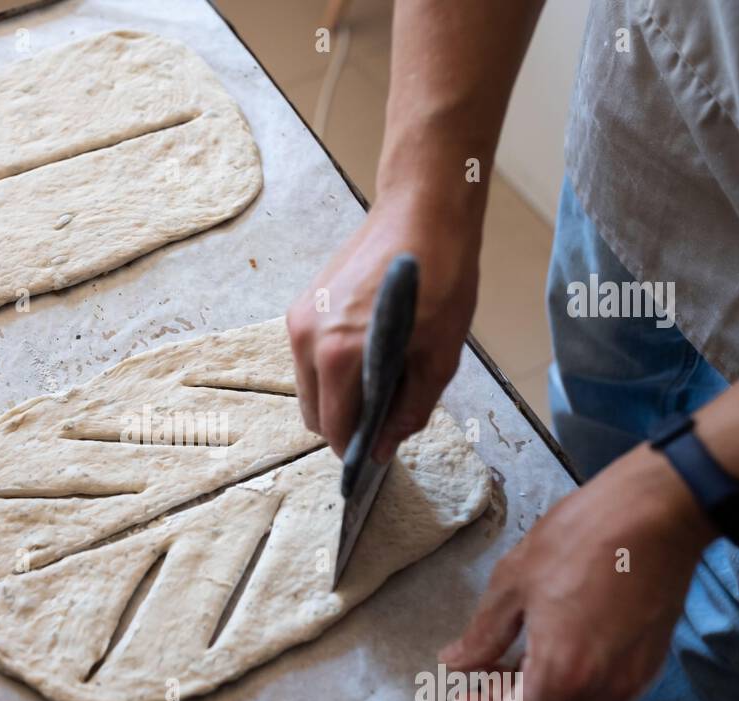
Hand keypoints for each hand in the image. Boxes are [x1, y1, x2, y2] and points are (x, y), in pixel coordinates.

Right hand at [286, 189, 481, 459]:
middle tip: (386, 414)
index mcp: (338, 355)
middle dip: (345, 424)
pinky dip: (331, 369)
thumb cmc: (439, 277)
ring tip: (380, 378)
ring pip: (309, 387)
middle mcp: (306, 340)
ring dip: (337, 396)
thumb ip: (409, 409)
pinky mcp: (301, 305)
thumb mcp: (440, 354)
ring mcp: (299, 320)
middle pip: (313, 414)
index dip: (357, 450)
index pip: (334, 429)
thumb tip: (383, 448)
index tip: (380, 452)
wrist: (421, 209)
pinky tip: (367, 351)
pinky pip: (308, 358)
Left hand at [441, 445, 717, 700]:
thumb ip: (482, 635)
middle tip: (484, 682)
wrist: (658, 512)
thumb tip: (455, 664)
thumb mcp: (513, 582)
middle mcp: (602, 695)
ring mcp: (632, 686)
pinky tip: (555, 659)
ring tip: (516, 669)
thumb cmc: (582, 538)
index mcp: (563, 675)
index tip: (461, 695)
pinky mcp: (649, 670)